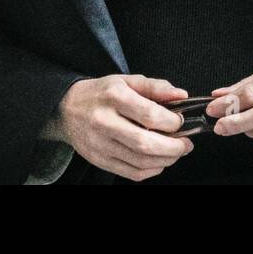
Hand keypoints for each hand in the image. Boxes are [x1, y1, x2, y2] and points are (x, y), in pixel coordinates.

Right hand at [54, 74, 194, 180]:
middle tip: (186, 144)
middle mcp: (104, 121)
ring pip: (140, 161)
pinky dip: (151, 170)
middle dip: (173, 147)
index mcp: (113, 96)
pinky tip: (159, 161)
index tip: (181, 121)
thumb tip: (181, 95)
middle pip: (145, 143)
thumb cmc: (100, 93)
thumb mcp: (126, 81)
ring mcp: (100, 144)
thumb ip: (155, 87)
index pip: (149, 114)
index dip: (172, 122)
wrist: (66, 109)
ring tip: (176, 152)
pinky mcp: (99, 160)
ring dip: (165, 160)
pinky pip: (131, 172)